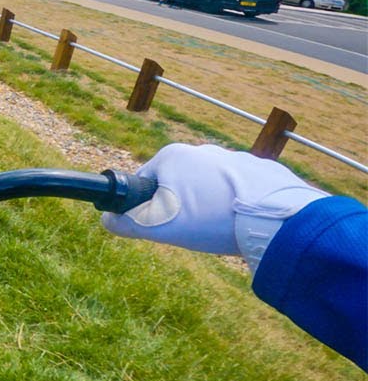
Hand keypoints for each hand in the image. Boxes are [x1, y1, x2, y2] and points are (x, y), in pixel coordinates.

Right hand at [102, 144, 327, 269]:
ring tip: (220, 228)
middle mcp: (201, 150)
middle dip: (180, 206)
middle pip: (177, 183)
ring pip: (208, 186)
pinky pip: (237, 189)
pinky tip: (241, 222)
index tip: (161, 225)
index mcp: (172, 156)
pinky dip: (235, 204)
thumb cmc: (208, 218)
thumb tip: (108, 220)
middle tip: (191, 230)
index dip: (146, 206)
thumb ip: (128, 222)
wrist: (272, 218)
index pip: (145, 181)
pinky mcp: (260, 171)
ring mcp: (233, 158)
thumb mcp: (160, 226)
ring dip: (208, 205)